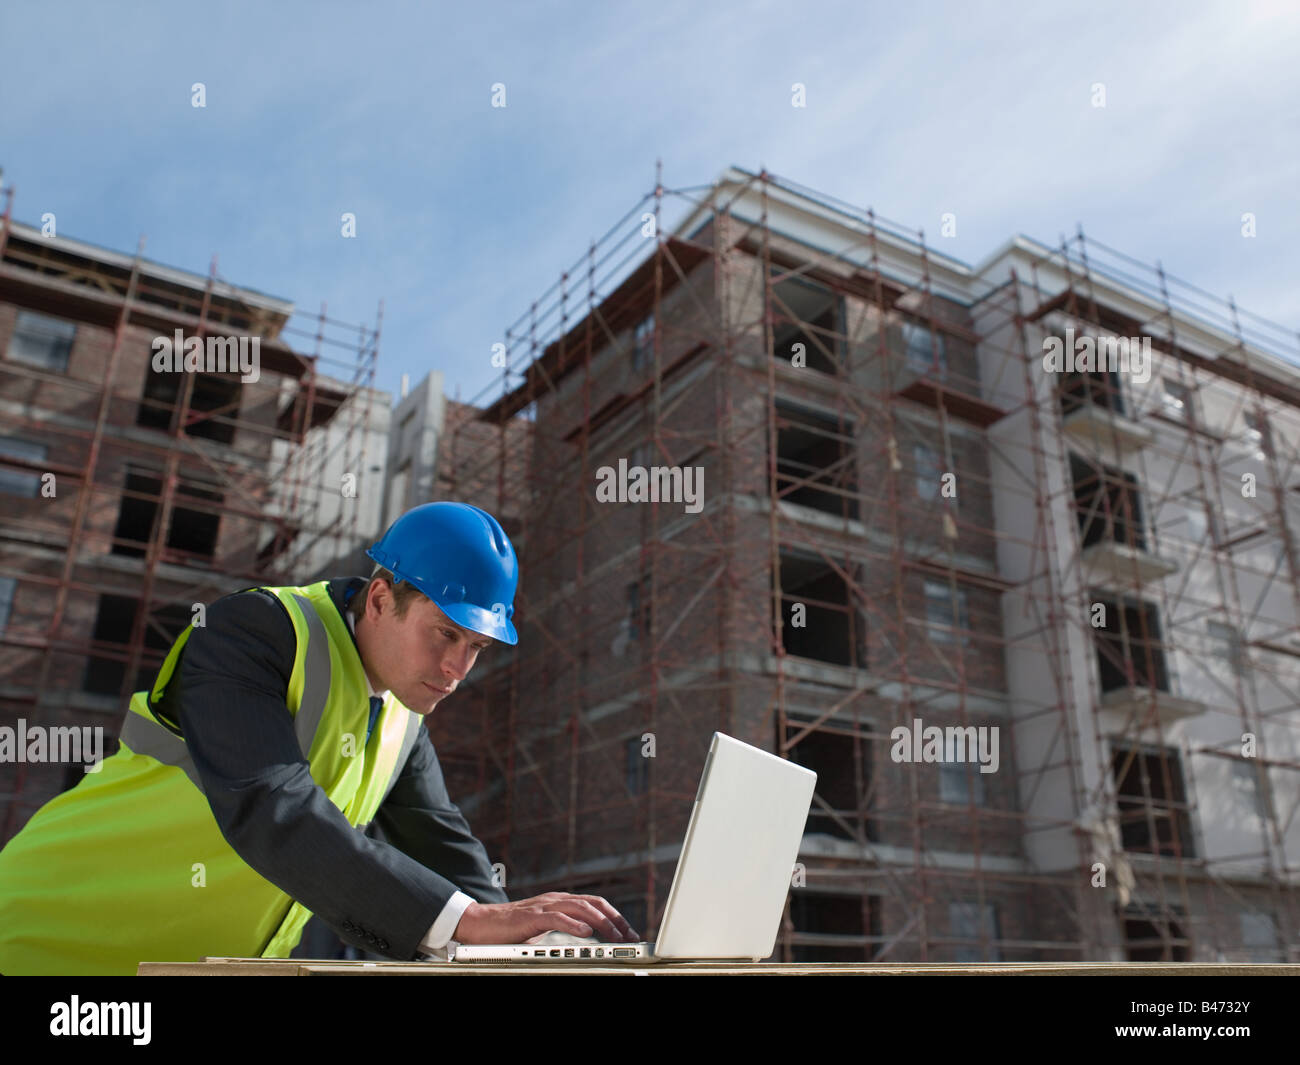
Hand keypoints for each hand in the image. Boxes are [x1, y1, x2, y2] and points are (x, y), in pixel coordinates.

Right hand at [454, 892, 638, 944]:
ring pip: (580, 908)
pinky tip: (586, 933)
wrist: (483, 924)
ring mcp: (544, 906)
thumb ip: (564, 925)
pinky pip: (557, 918)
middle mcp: (556, 899)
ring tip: (615, 936)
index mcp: (561, 901)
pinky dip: (574, 924)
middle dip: (615, 919)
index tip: (630, 933)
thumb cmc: (513, 927)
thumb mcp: (545, 926)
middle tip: (629, 937)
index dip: (615, 916)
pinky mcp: (532, 917)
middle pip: (594, 903)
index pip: (595, 904)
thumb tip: (588, 934)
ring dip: (601, 922)